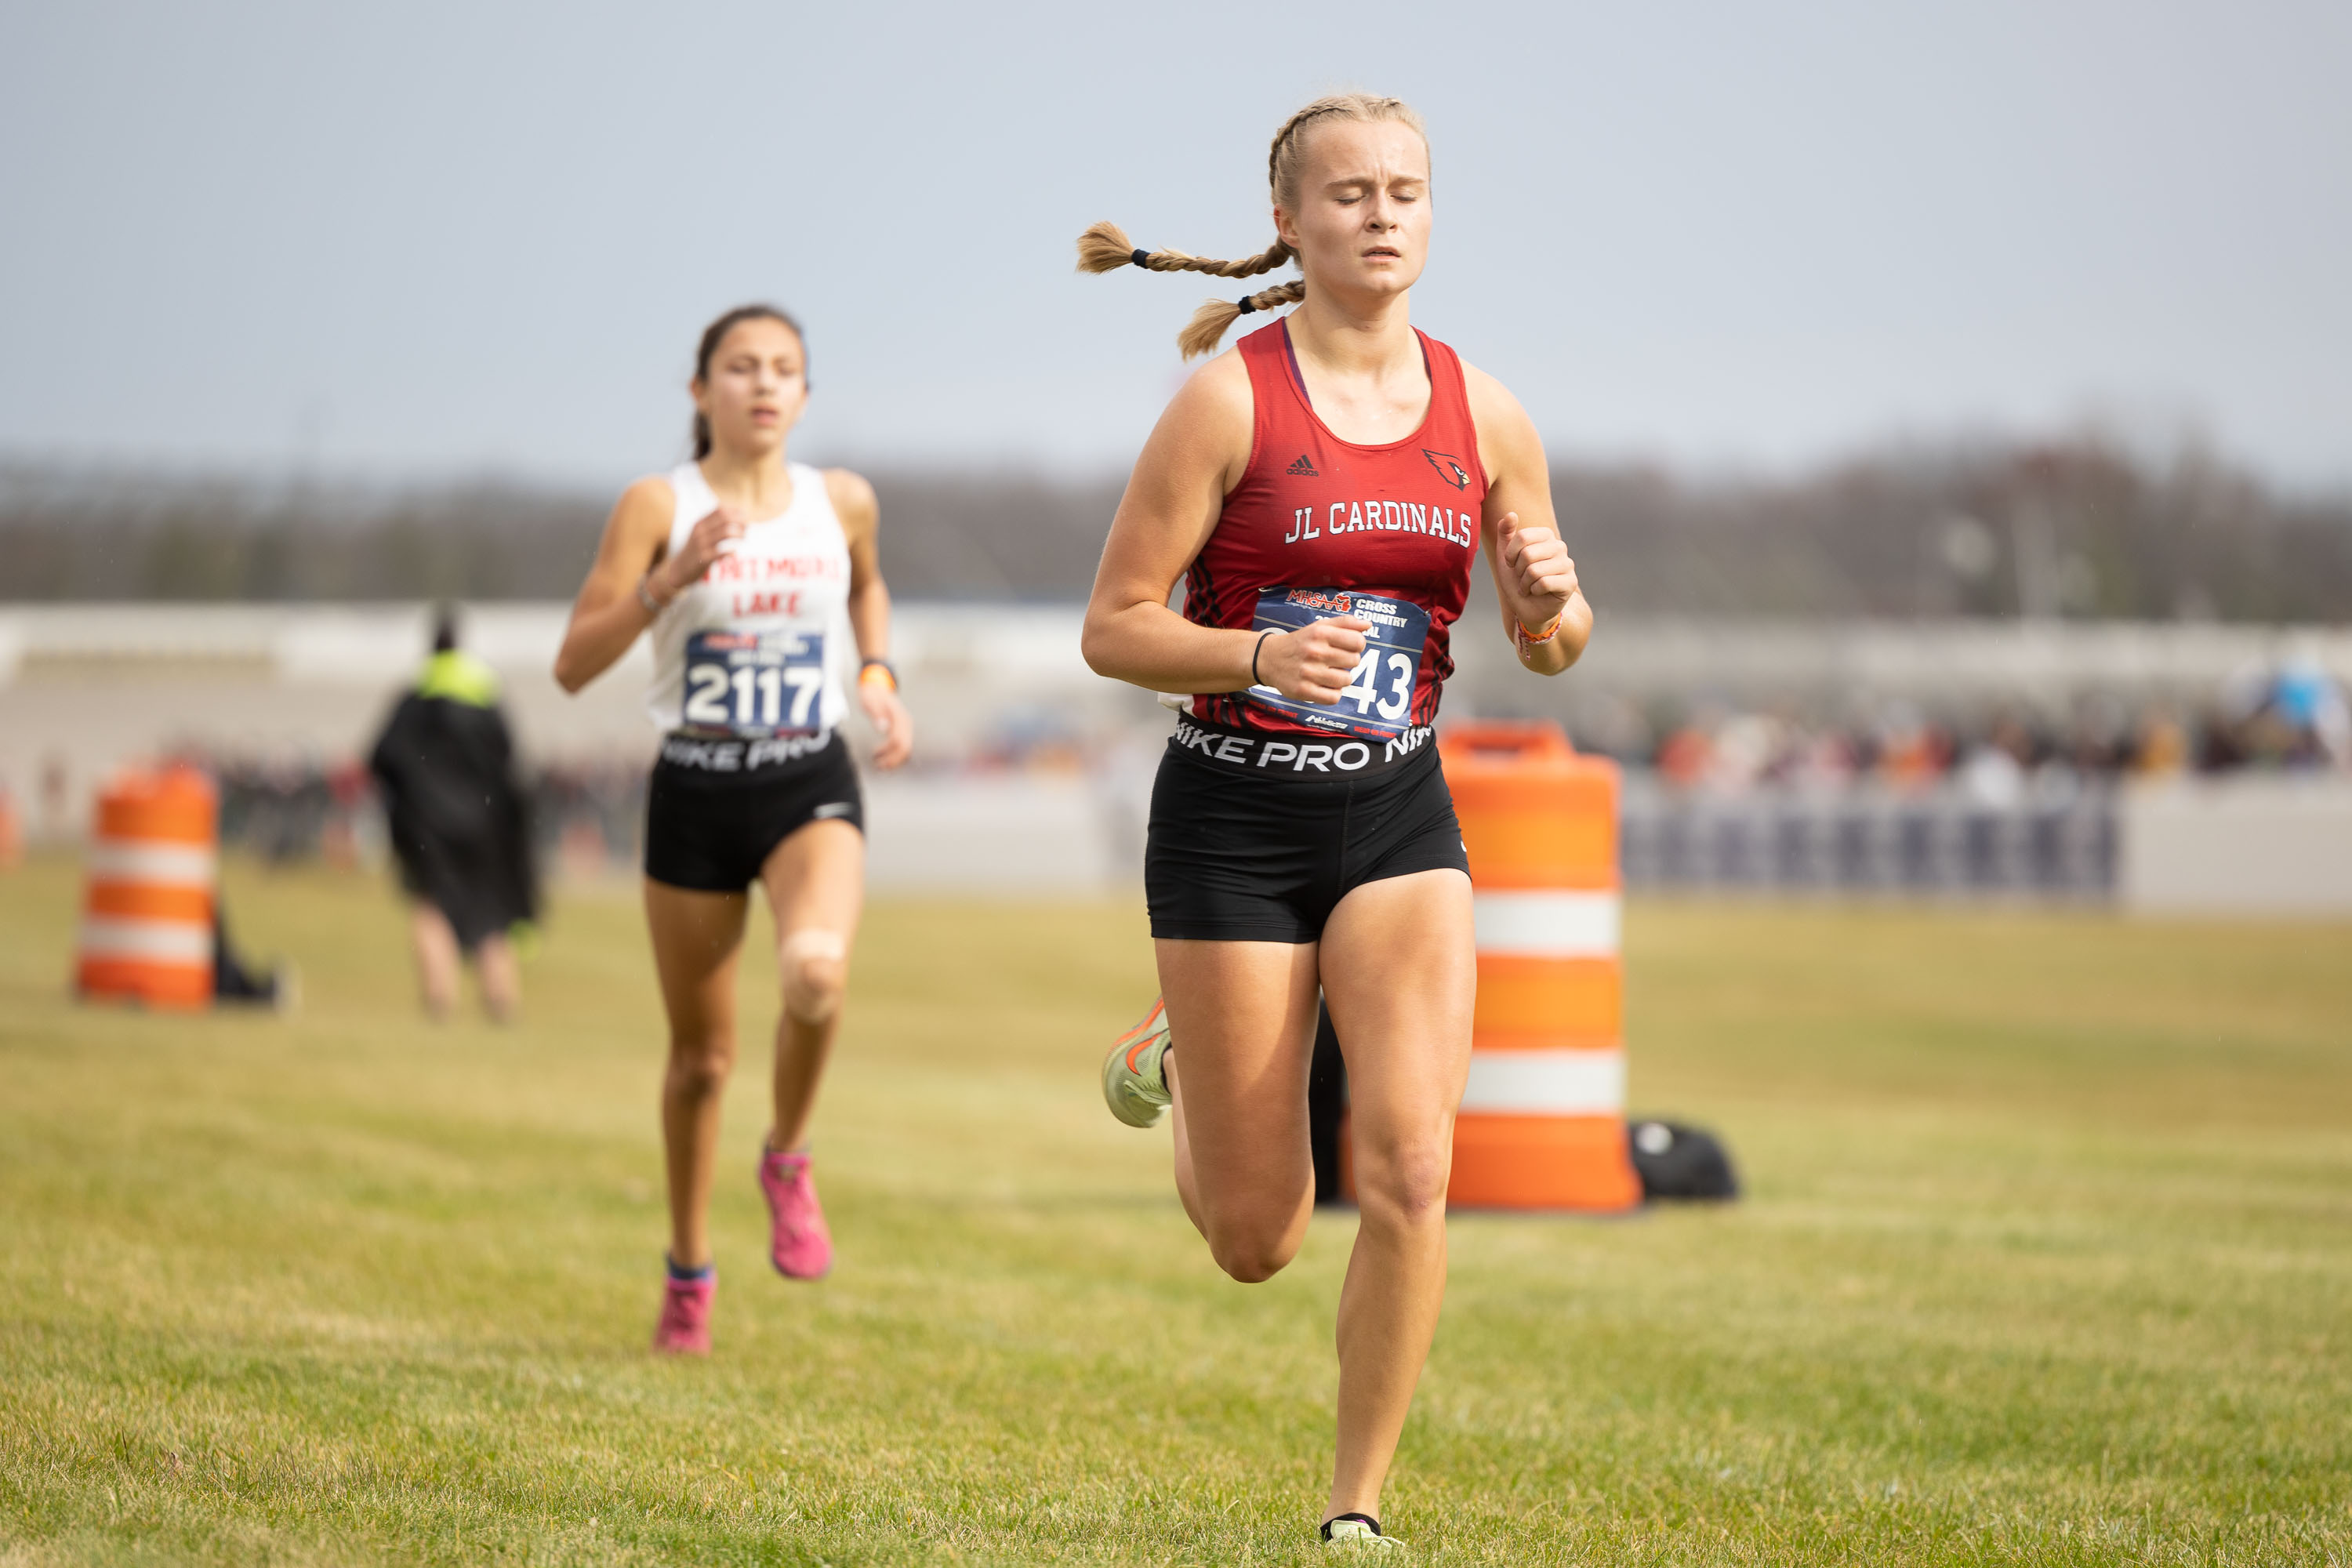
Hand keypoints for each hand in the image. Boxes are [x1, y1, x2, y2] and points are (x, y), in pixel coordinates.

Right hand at [652, 505, 747, 598]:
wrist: (679, 569)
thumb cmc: (696, 550)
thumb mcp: (701, 534)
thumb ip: (716, 525)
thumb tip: (739, 517)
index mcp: (700, 523)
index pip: (720, 510)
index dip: (736, 512)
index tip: (744, 518)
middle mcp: (700, 531)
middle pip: (725, 518)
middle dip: (740, 522)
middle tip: (746, 529)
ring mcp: (701, 544)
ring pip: (726, 532)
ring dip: (739, 534)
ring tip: (743, 538)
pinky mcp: (703, 558)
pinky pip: (721, 551)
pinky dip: (731, 551)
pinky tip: (733, 554)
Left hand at [860, 679, 912, 770]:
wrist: (877, 687)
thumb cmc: (872, 695)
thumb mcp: (870, 702)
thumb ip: (877, 714)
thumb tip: (883, 728)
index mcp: (898, 716)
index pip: (897, 739)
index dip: (886, 750)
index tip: (874, 755)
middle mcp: (906, 722)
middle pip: (905, 747)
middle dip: (893, 760)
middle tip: (879, 766)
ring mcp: (906, 726)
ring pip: (907, 749)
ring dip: (896, 760)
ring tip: (881, 766)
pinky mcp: (903, 729)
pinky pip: (904, 746)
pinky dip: (897, 755)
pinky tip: (886, 759)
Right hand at [1257, 616, 1369, 704]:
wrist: (1268, 658)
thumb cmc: (1300, 643)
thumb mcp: (1319, 627)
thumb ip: (1344, 623)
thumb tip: (1367, 624)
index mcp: (1320, 633)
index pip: (1358, 641)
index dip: (1357, 645)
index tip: (1347, 647)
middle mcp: (1315, 652)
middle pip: (1355, 661)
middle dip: (1348, 661)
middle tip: (1335, 661)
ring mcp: (1309, 673)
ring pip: (1346, 680)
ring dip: (1341, 678)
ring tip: (1329, 673)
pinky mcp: (1303, 691)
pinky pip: (1334, 697)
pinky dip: (1332, 693)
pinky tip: (1324, 686)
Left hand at [1496, 512, 1578, 632]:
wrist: (1528, 607)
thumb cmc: (1517, 579)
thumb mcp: (1505, 555)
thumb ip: (1505, 533)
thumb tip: (1511, 514)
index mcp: (1545, 536)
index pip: (1522, 537)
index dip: (1510, 554)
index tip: (1512, 563)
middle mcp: (1559, 546)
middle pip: (1528, 554)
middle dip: (1518, 571)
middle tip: (1522, 577)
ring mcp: (1567, 564)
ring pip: (1535, 570)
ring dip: (1525, 583)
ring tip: (1529, 586)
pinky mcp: (1571, 582)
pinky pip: (1544, 583)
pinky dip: (1534, 591)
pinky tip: (1538, 593)